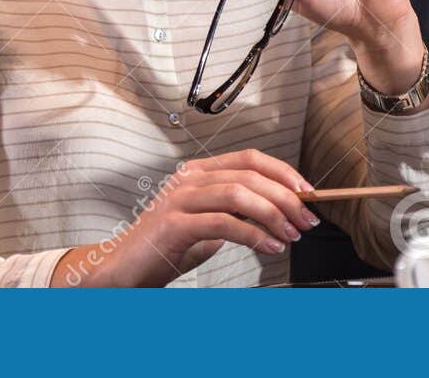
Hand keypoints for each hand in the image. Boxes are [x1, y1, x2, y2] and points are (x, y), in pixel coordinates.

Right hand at [52, 149, 320, 286]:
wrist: (121, 269)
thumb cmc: (164, 248)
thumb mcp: (207, 225)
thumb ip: (236, 214)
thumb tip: (279, 213)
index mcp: (198, 171)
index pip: (250, 158)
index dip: (284, 172)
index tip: (308, 193)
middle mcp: (189, 178)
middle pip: (250, 175)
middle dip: (286, 197)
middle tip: (307, 220)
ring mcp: (179, 199)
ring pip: (239, 194)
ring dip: (274, 214)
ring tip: (291, 235)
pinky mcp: (174, 224)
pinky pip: (224, 223)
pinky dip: (254, 235)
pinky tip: (270, 247)